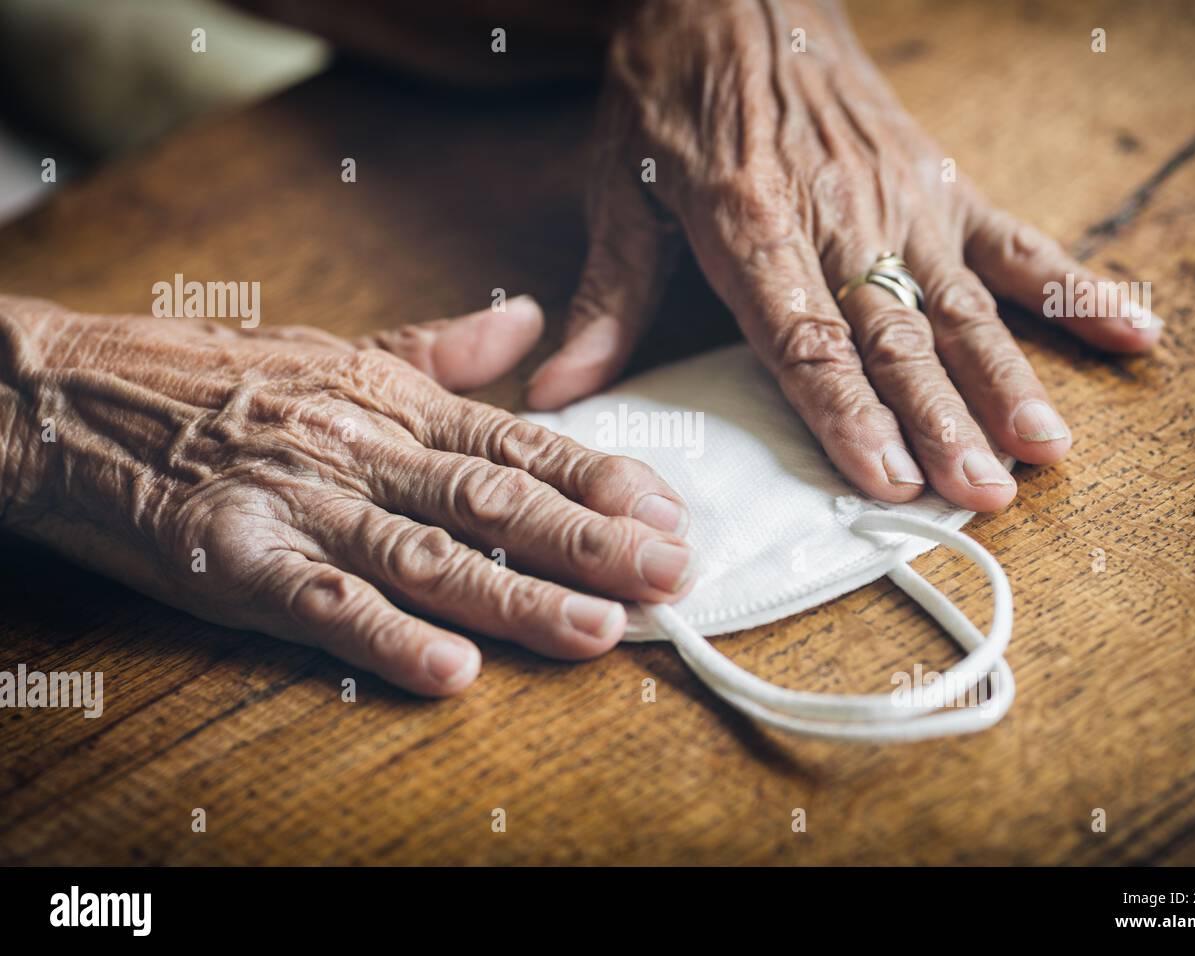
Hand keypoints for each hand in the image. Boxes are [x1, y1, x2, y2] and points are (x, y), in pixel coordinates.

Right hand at [0, 295, 695, 695]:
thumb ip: (441, 346)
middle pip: (493, 500)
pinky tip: (448, 668)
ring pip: (424, 553)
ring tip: (598, 629)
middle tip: (672, 574)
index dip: (599, 479)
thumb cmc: (214, 375)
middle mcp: (362, 447)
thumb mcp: (337, 344)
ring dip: (516, 595)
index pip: (517, 443)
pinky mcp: (231, 555)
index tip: (668, 511)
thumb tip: (525, 320)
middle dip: (590, 540)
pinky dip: (381, 634)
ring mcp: (300, 502)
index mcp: (394, 401)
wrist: (71, 393)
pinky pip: (317, 601)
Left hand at [527, 0, 1161, 510]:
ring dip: (1005, 378)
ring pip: (960, 302)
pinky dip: (1073, 289)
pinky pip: (1016, 240)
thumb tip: (560, 392)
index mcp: (751, 222)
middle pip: (895, 334)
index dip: (848, 413)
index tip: (887, 478)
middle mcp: (838, 214)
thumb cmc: (671, 94)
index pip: (806, 338)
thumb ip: (607, 296)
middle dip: (940, 421)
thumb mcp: (619, 189)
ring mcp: (900, 197)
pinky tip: (1132, 331)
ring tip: (1045, 448)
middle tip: (982, 494)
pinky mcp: (939, 180)